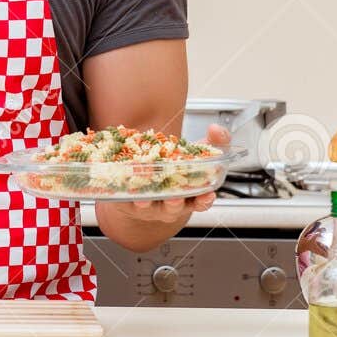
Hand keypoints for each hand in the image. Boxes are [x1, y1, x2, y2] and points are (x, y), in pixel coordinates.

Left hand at [94, 124, 230, 250]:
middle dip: (174, 203)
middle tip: (173, 197)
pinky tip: (120, 183)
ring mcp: (148, 206)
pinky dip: (121, 193)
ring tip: (142, 195)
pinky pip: (123, 200)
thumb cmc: (177, 170)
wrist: (149, 187)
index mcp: (189, 198)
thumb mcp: (197, 155)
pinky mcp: (126, 202)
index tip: (207, 195)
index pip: (200, 203)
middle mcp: (169, 205)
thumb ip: (213, 142)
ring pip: (147, 207)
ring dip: (145, 201)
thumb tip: (216, 129)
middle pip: (173, 208)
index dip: (204, 201)